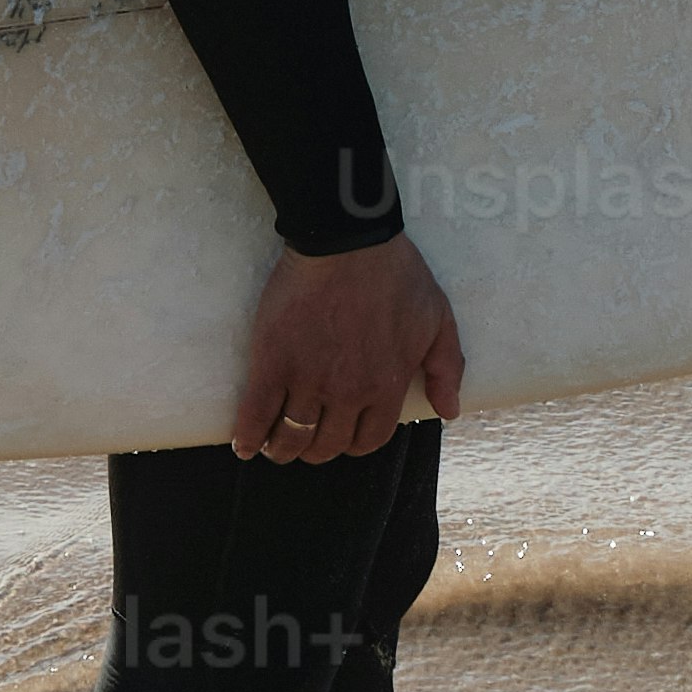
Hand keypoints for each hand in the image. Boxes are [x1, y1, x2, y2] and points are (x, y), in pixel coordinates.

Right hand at [232, 231, 462, 463]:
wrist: (347, 241)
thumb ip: (446, 367)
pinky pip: (256, 413)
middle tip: (305, 441)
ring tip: (273, 446)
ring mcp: (307, 380)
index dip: (354, 443)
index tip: (342, 437)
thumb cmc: (396, 274)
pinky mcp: (273, 362)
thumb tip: (448, 410)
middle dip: (317, 450)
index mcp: (386, 386)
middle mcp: (347, 393)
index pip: (368, 439)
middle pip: (328, 444)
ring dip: (282, 449)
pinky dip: (247, 435)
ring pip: (291, 437)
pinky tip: (242, 444)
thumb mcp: (437, 318)